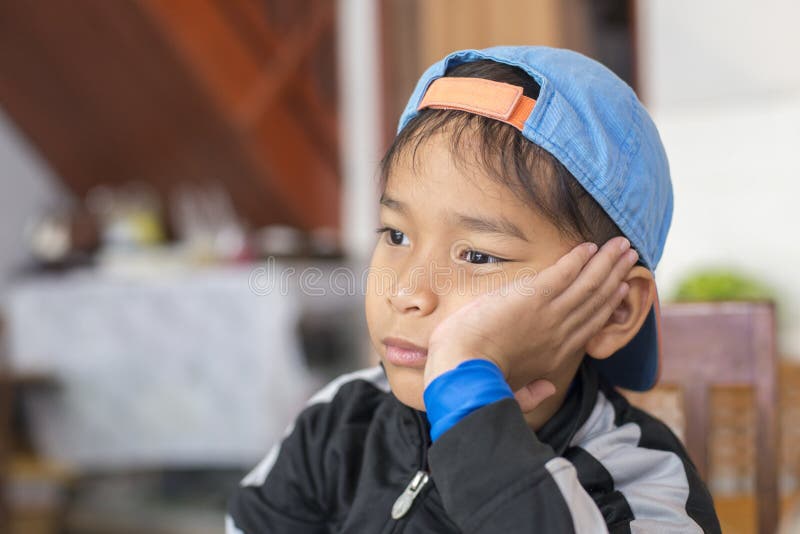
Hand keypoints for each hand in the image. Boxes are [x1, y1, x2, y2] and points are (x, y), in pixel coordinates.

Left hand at [424, 236, 638, 406]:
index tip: (621, 288)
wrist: (464, 369)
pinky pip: (564, 273)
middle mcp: (560, 334)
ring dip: (607, 261)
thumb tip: (549, 391)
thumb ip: (531, 394)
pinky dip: (579, 259)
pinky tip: (590, 246)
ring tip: (622, 244)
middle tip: (630, 257)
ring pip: (588, 284)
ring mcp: (549, 314)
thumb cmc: (476, 380)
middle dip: (616, 276)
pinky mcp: (533, 297)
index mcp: (555, 356)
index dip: (609, 303)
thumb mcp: (509, 392)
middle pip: (597, 300)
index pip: (590, 324)